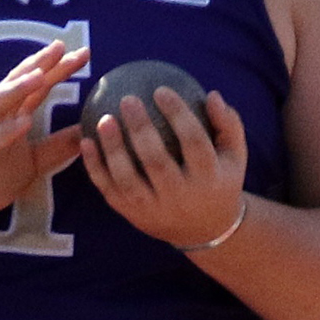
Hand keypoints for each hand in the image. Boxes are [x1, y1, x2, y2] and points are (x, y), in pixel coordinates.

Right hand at [0, 40, 89, 236]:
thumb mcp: (32, 162)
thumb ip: (57, 147)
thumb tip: (88, 132)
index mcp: (9, 117)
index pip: (36, 87)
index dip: (57, 69)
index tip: (82, 53)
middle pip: (16, 84)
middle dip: (39, 64)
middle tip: (62, 47)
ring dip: (18, 88)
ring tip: (41, 75)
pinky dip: (6, 130)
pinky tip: (24, 123)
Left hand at [80, 85, 246, 247]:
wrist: (205, 230)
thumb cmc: (218, 180)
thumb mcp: (235, 156)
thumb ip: (228, 124)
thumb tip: (212, 94)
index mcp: (209, 178)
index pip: (194, 142)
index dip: (178, 114)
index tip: (160, 89)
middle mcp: (180, 196)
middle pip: (157, 161)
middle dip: (141, 129)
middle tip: (128, 99)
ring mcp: (153, 209)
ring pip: (128, 179)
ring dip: (113, 149)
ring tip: (103, 119)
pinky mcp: (132, 215)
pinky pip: (109, 189)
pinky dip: (95, 167)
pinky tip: (85, 141)